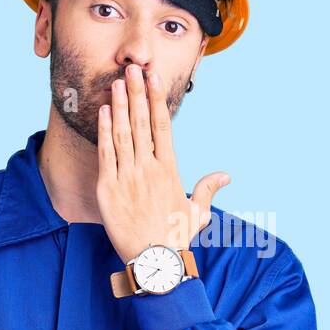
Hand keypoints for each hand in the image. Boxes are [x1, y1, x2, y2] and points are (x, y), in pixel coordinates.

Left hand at [96, 63, 229, 262]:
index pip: (163, 127)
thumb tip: (226, 176)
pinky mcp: (108, 189)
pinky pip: (106, 154)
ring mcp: (127, 177)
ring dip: (119, 106)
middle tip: (133, 69)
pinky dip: (104, 132)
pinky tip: (103, 113)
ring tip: (117, 82)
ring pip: (122, 134)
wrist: (153, 261)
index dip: (156, 101)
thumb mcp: (197, 212)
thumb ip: (208, 189)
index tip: (154, 80)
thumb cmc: (175, 238)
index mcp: (170, 170)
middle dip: (137, 93)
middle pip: (141, 123)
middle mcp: (149, 168)